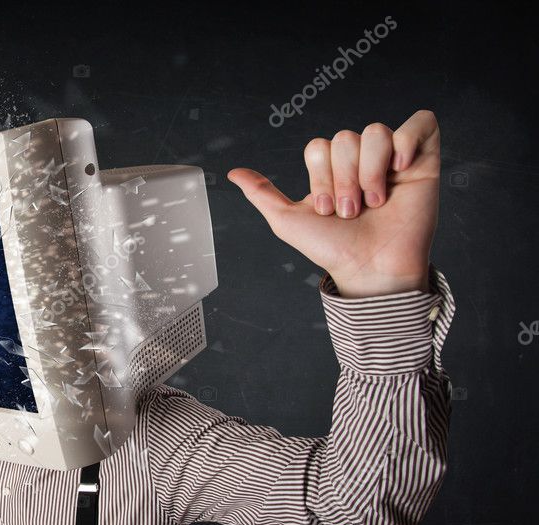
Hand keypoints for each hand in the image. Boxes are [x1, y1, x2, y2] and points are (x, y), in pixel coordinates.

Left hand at [228, 110, 439, 297]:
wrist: (370, 267)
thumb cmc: (334, 249)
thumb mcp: (287, 221)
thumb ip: (262, 193)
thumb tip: (233, 172)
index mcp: (333, 171)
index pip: (319, 146)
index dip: (320, 176)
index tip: (328, 211)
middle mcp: (362, 161)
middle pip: (345, 138)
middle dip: (343, 180)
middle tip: (352, 211)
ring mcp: (394, 159)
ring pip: (375, 132)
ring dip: (369, 171)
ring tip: (375, 202)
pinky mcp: (424, 160)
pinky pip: (420, 124)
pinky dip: (407, 140)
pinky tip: (401, 168)